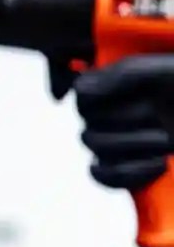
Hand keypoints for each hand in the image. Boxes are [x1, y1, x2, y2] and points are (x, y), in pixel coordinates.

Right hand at [71, 55, 173, 189]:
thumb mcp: (170, 72)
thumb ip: (125, 75)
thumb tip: (82, 88)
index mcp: (122, 83)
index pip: (82, 94)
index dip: (99, 99)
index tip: (134, 96)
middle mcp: (116, 111)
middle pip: (88, 122)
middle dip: (125, 123)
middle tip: (160, 118)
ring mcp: (120, 142)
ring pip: (96, 149)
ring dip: (133, 146)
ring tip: (167, 141)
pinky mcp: (129, 169)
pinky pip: (103, 175)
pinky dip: (128, 173)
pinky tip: (159, 165)